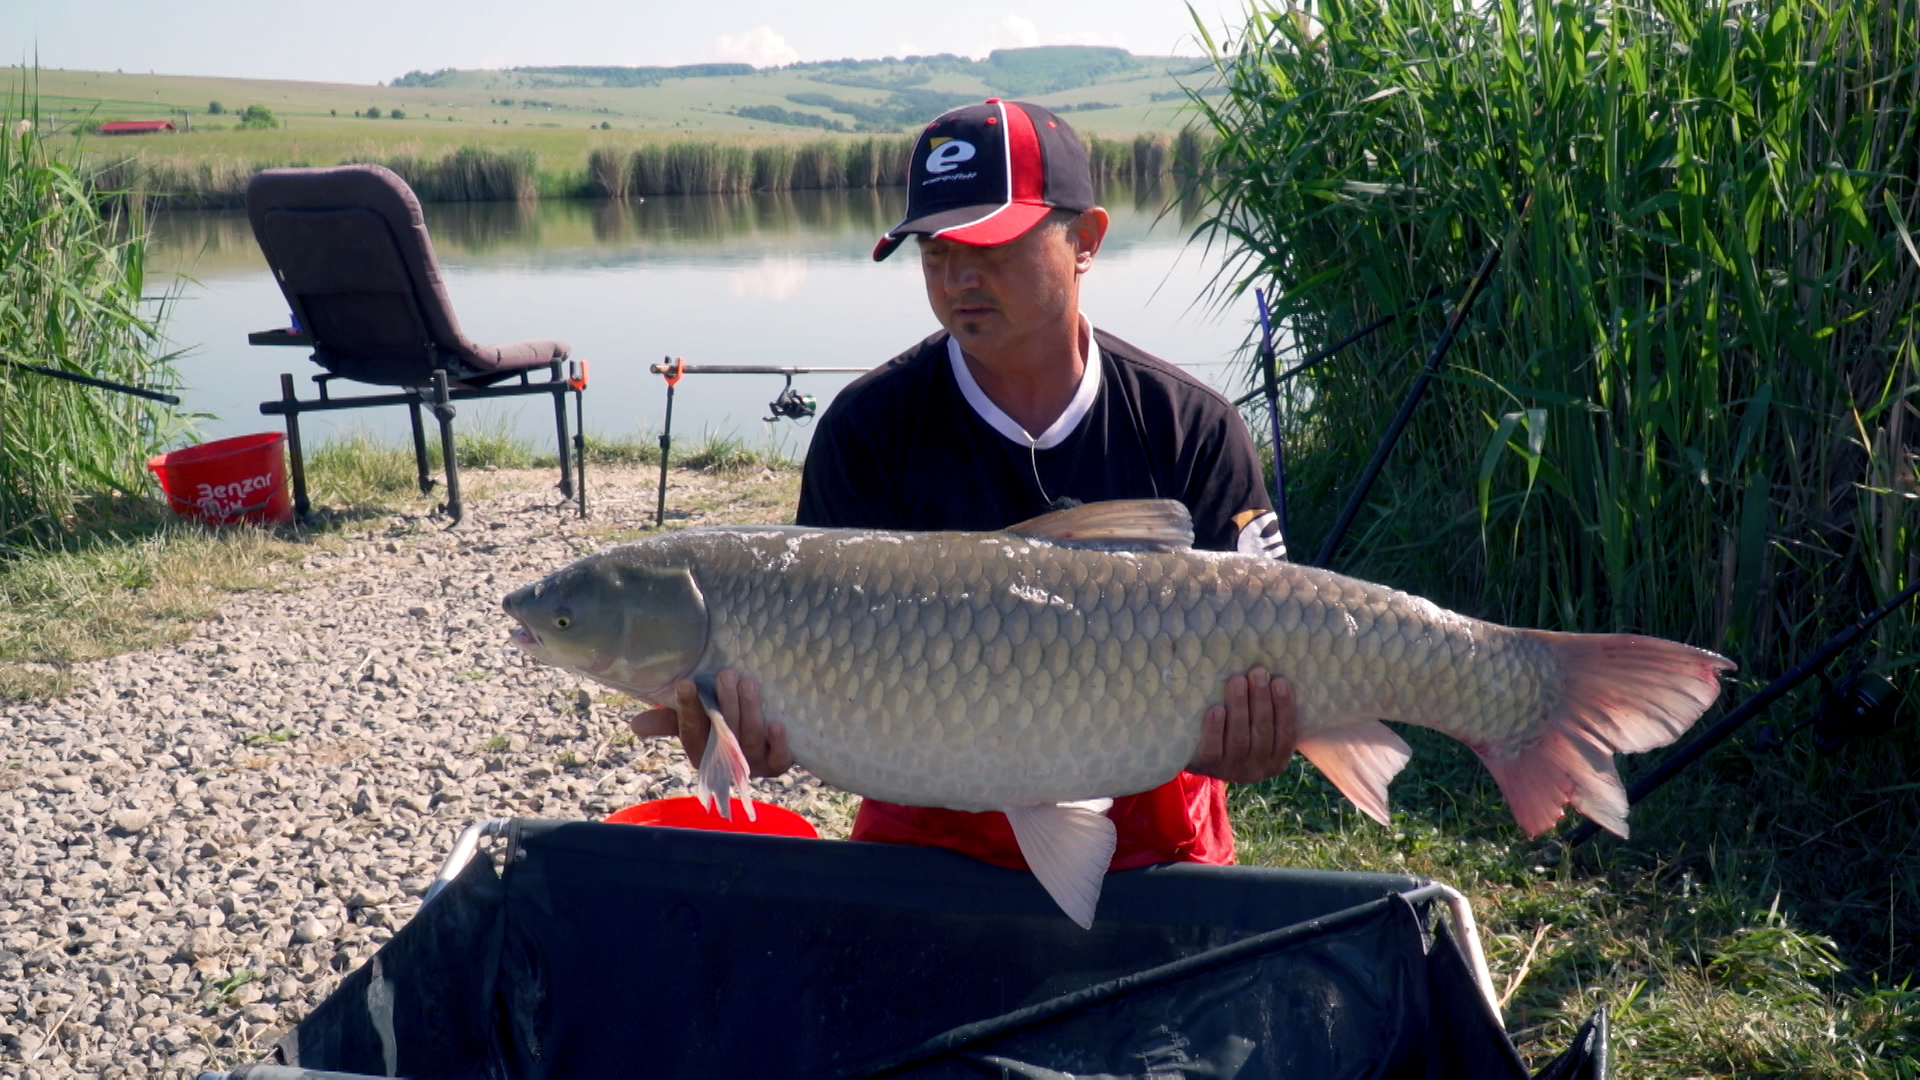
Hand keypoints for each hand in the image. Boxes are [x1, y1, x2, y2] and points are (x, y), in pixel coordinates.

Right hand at [627, 670, 793, 777]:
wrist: (759, 744)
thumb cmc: (718, 725)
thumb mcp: (694, 720)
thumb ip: (668, 720)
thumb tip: (635, 725)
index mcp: (699, 750)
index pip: (690, 730)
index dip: (687, 708)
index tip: (685, 683)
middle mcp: (724, 761)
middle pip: (724, 734)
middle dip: (725, 704)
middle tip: (726, 675)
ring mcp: (751, 765)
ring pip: (749, 741)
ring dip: (750, 712)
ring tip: (748, 683)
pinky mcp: (776, 765)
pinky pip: (778, 760)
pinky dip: (778, 743)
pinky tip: (776, 723)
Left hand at [1189, 668, 1296, 782]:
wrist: (1200, 760)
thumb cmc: (1237, 735)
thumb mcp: (1259, 733)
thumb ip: (1270, 714)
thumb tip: (1274, 676)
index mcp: (1276, 760)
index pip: (1286, 734)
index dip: (1284, 707)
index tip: (1279, 681)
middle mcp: (1257, 769)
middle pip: (1262, 732)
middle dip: (1261, 699)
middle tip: (1257, 672)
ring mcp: (1232, 770)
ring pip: (1239, 738)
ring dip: (1239, 707)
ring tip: (1237, 681)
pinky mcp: (1208, 767)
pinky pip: (1213, 749)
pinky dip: (1215, 729)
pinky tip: (1216, 709)